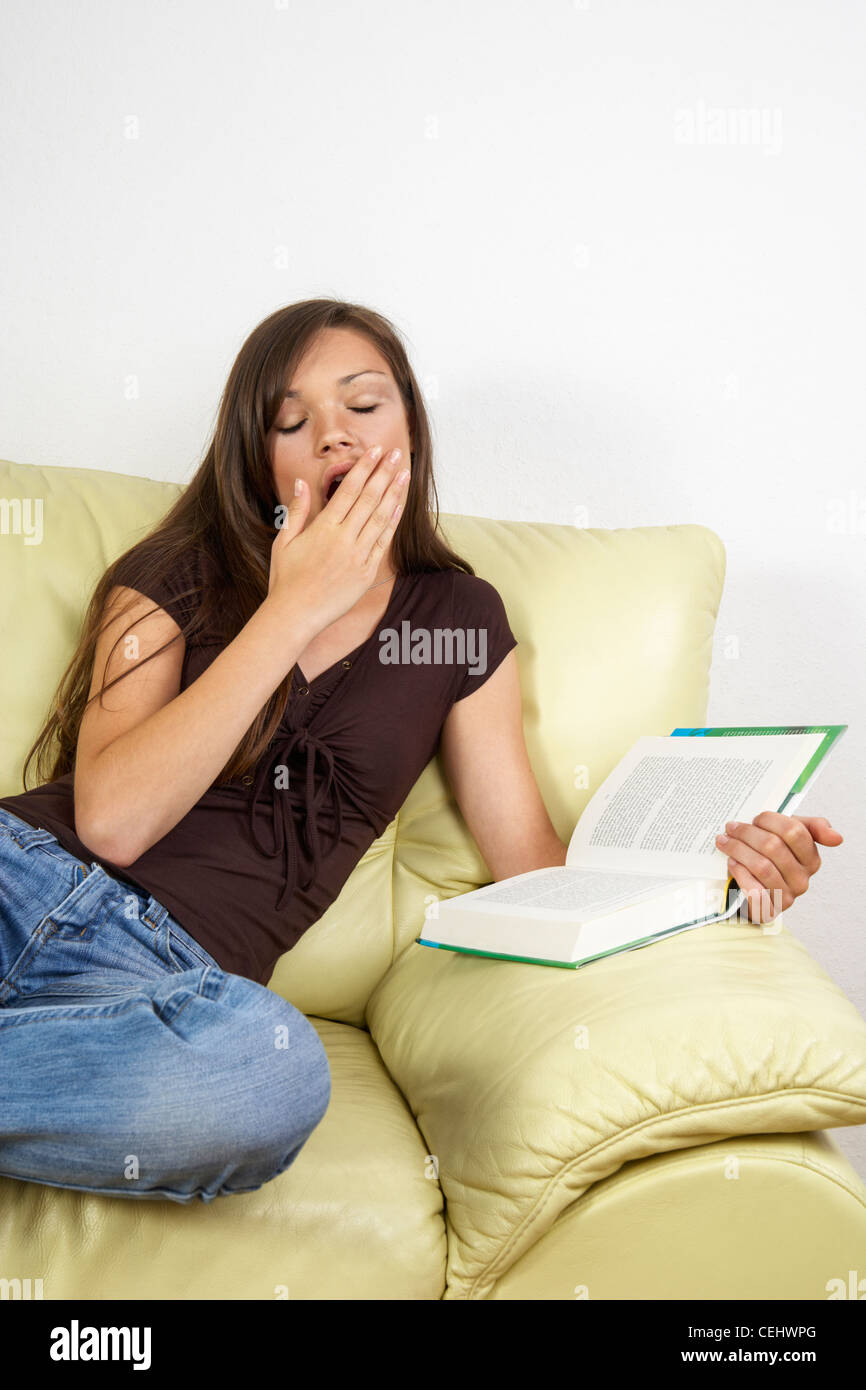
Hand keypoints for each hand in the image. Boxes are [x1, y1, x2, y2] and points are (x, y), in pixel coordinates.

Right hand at [267, 444, 408, 630]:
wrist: (295, 614)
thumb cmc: (285, 579)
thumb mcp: (284, 541)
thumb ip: (297, 511)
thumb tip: (303, 483)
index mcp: (323, 528)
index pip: (349, 490)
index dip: (365, 468)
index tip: (376, 451)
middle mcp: (344, 538)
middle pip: (370, 498)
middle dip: (384, 473)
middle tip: (397, 454)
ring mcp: (358, 556)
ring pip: (381, 518)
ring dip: (395, 493)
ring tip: (405, 474)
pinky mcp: (366, 573)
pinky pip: (383, 543)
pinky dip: (393, 523)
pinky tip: (400, 506)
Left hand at [714, 813, 842, 924]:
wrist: (755, 886)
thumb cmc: (773, 857)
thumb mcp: (792, 836)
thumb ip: (814, 827)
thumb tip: (837, 837)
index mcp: (811, 859)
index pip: (795, 832)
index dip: (771, 821)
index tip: (755, 818)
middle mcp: (802, 880)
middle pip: (774, 847)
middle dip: (748, 833)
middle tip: (731, 827)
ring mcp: (786, 897)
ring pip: (762, 866)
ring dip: (738, 850)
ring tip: (724, 841)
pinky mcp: (769, 911)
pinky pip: (754, 891)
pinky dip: (740, 874)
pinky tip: (731, 863)